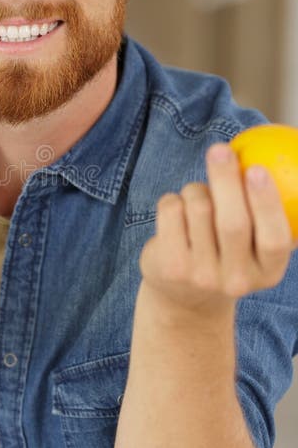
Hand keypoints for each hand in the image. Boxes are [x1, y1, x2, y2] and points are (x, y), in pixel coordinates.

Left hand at [139, 143, 293, 315]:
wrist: (185, 297)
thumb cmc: (227, 253)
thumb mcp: (253, 243)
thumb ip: (264, 213)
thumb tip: (266, 160)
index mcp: (268, 272)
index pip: (275, 239)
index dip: (267, 203)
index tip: (258, 169)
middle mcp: (237, 280)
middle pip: (233, 223)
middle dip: (226, 180)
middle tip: (220, 150)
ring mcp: (202, 276)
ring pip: (198, 209)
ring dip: (196, 189)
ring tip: (198, 195)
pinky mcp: (171, 267)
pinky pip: (171, 212)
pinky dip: (173, 199)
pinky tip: (177, 210)